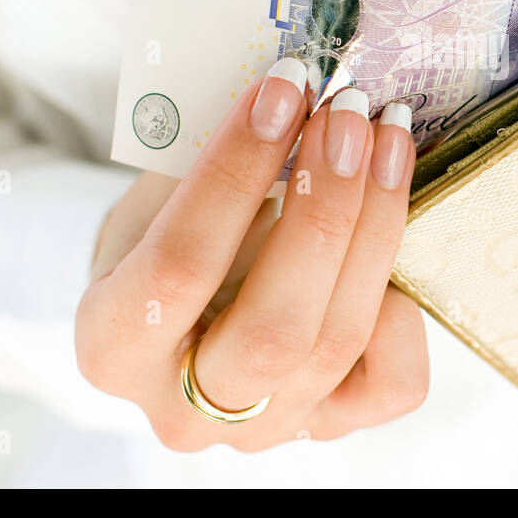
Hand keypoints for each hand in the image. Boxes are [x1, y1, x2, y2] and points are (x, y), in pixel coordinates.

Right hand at [76, 59, 425, 450]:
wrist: (172, 299)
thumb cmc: (162, 231)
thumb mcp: (158, 193)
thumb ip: (214, 160)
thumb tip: (302, 92)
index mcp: (112, 347)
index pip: (179, 265)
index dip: (237, 170)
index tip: (284, 88)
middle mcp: (183, 410)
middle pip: (274, 328)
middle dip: (326, 208)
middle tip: (350, 113)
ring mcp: (261, 430)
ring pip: (338, 343)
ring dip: (376, 226)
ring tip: (387, 136)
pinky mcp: (330, 427)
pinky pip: (391, 384)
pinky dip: (405, 312)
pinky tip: (394, 237)